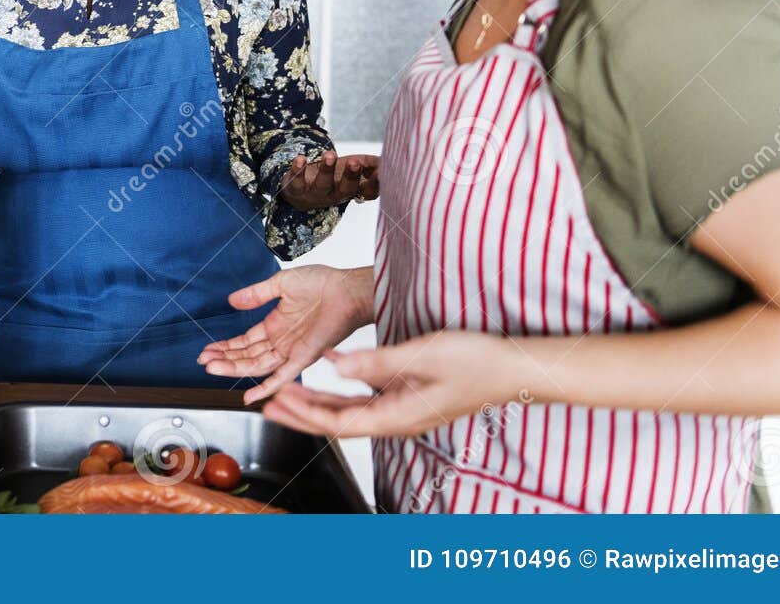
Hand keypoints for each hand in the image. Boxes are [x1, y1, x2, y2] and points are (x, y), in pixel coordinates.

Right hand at [197, 265, 373, 403]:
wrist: (347, 289)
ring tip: (212, 369)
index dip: (225, 347)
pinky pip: (282, 376)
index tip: (207, 351)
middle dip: (224, 360)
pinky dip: (266, 387)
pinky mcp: (304, 358)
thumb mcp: (281, 284)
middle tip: (204, 362)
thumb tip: (232, 300)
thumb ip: (256, 294)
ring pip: (258, 366)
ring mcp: (292, 351)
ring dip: (235, 369)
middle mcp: (282, 342)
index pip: (245, 341)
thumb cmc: (322, 283)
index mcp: (275, 325)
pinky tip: (249, 396)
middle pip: (247, 356)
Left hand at [260, 330, 525, 438]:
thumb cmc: (476, 363)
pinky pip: (366, 399)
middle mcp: (396, 419)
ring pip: (349, 412)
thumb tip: (337, 365)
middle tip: (266, 404)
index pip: (338, 423)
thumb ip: (377, 361)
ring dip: (316, 404)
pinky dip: (342, 391)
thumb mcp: (422, 356)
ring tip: (286, 395)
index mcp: (398, 416)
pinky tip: (329, 376)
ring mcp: (402, 411)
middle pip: (337, 422)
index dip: (304, 412)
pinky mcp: (407, 399)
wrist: (513, 370)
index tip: (278, 399)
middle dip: (300, 414)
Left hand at [280, 151, 378, 209]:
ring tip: (330, 154)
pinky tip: (300, 159)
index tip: (380, 172)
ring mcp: (314, 194)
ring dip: (326, 170)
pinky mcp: (295, 189)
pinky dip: (297, 170)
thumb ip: (371, 164)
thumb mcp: (351, 168)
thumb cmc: (331, 175)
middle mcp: (334, 196)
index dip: (374, 184)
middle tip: (355, 162)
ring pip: (322, 185)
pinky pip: (296, 182)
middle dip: (351, 176)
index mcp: (351, 191)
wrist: (298, 190)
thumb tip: (389, 160)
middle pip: (345, 189)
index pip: (367, 192)